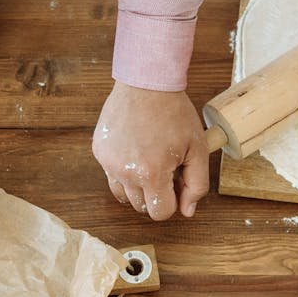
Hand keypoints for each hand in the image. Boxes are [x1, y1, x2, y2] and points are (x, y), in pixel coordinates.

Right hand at [92, 81, 208, 220]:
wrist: (146, 83)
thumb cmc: (174, 113)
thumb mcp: (198, 150)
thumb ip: (196, 184)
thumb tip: (187, 210)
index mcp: (151, 173)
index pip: (160, 213)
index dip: (172, 203)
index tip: (176, 185)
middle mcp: (125, 171)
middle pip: (141, 206)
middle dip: (156, 194)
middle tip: (165, 168)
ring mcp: (109, 162)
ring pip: (123, 195)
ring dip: (138, 187)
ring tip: (149, 162)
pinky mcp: (99, 152)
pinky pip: (111, 175)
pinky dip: (124, 170)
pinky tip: (135, 150)